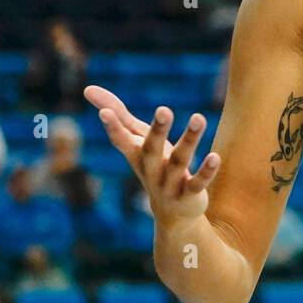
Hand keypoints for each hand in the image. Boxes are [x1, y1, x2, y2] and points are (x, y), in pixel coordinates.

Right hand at [83, 84, 220, 224]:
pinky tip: (215, 156)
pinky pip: (198, 183)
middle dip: (157, 130)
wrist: (173, 213)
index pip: (121, 141)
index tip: (105, 113)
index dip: (112, 127)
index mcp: (137, 155)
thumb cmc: (154, 164)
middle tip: (163, 109)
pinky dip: (206, 171)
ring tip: (199, 117)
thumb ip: (118, 115)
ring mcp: (169, 184)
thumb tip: (86, 89)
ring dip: (189, 140)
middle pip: (152, 149)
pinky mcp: (189, 195)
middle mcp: (150, 170)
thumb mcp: (137, 140)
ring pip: (179, 162)